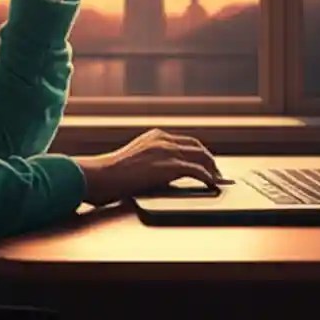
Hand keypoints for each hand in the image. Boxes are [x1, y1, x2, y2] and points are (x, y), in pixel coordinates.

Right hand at [74, 129, 223, 205]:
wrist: (102, 175)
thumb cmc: (111, 173)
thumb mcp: (135, 158)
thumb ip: (152, 159)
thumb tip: (165, 172)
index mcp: (155, 136)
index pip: (186, 141)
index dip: (199, 153)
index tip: (205, 162)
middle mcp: (164, 139)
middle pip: (197, 147)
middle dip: (209, 160)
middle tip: (216, 172)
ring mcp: (167, 151)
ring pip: (201, 157)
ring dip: (212, 169)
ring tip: (217, 179)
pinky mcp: (170, 166)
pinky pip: (197, 171)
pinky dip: (208, 178)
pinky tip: (212, 184)